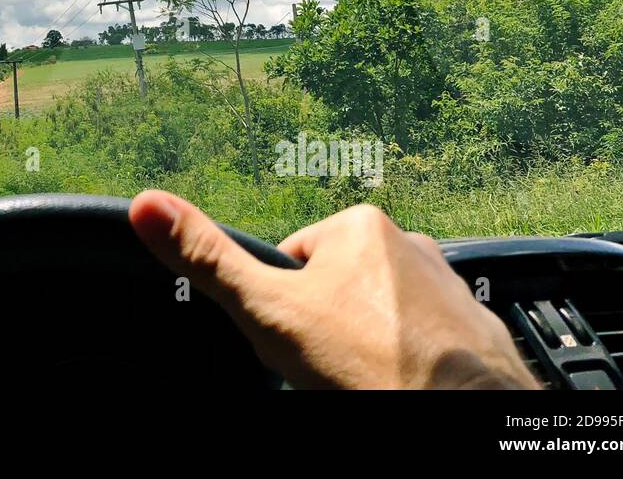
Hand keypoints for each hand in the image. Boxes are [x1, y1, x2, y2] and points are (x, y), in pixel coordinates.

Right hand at [129, 192, 537, 389]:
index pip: (295, 264)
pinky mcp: (476, 333)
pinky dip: (410, 368)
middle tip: (331, 370)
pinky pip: (425, 347)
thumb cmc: (371, 367)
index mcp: (359, 226)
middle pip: (338, 292)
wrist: (464, 417)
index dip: (286, 310)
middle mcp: (412, 244)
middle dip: (328, 331)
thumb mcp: (269, 311)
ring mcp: (449, 288)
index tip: (298, 342)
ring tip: (367, 383)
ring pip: (381, 321)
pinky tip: (399, 387)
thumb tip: (145, 205)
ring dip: (369, 351)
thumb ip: (208, 260)